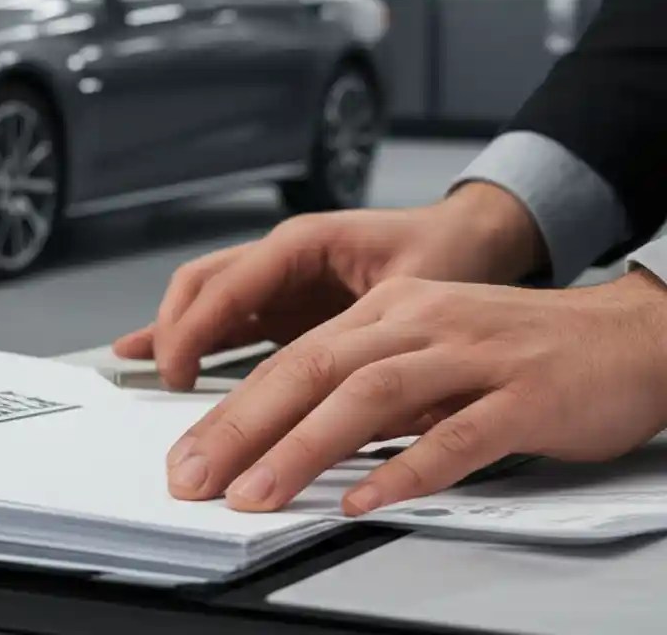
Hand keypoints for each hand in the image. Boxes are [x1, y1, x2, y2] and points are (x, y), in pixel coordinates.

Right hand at [113, 183, 545, 390]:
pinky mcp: (283, 307)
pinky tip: (160, 361)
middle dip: (172, 333)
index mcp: (304, 243)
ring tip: (140, 371)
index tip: (177, 372)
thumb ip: (376, 333)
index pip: (228, 286)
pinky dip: (192, 341)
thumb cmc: (448, 253)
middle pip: (201, 288)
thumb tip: (352, 394)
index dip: (195, 330)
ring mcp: (278, 282)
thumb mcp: (418, 289)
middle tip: (164, 381)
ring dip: (172, 335)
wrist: (473, 237)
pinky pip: (225, 322)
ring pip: (204, 302)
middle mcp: (281, 258)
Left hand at [165, 271, 666, 514]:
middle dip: (243, 426)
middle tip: (196, 476)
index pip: (292, 357)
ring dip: (304, 448)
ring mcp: (471, 357)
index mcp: (390, 311)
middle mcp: (420, 323)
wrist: (625, 334)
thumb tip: (291, 433)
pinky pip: (456, 435)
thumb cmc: (518, 349)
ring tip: (257, 492)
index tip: (188, 453)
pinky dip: (405, 469)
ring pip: (371, 397)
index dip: (232, 407)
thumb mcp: (425, 352)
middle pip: (313, 369)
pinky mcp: (523, 396)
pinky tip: (364, 500)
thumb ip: (364, 387)